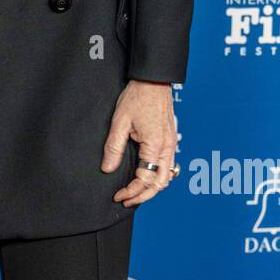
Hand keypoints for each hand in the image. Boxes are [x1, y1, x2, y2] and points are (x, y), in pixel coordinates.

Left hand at [101, 79, 176, 208]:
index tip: (118, 196)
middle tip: (126, 201)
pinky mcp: (170, 139)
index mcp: (155, 145)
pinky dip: (158, 177)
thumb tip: (108, 169)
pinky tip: (146, 177)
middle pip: (160, 184)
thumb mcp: (120, 122)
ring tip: (134, 193)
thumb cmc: (137, 97)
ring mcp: (171, 143)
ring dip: (151, 188)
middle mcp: (167, 147)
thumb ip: (114, 148)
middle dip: (143, 195)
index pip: (145, 179)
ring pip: (166, 177)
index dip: (131, 191)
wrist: (153, 79)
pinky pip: (168, 166)